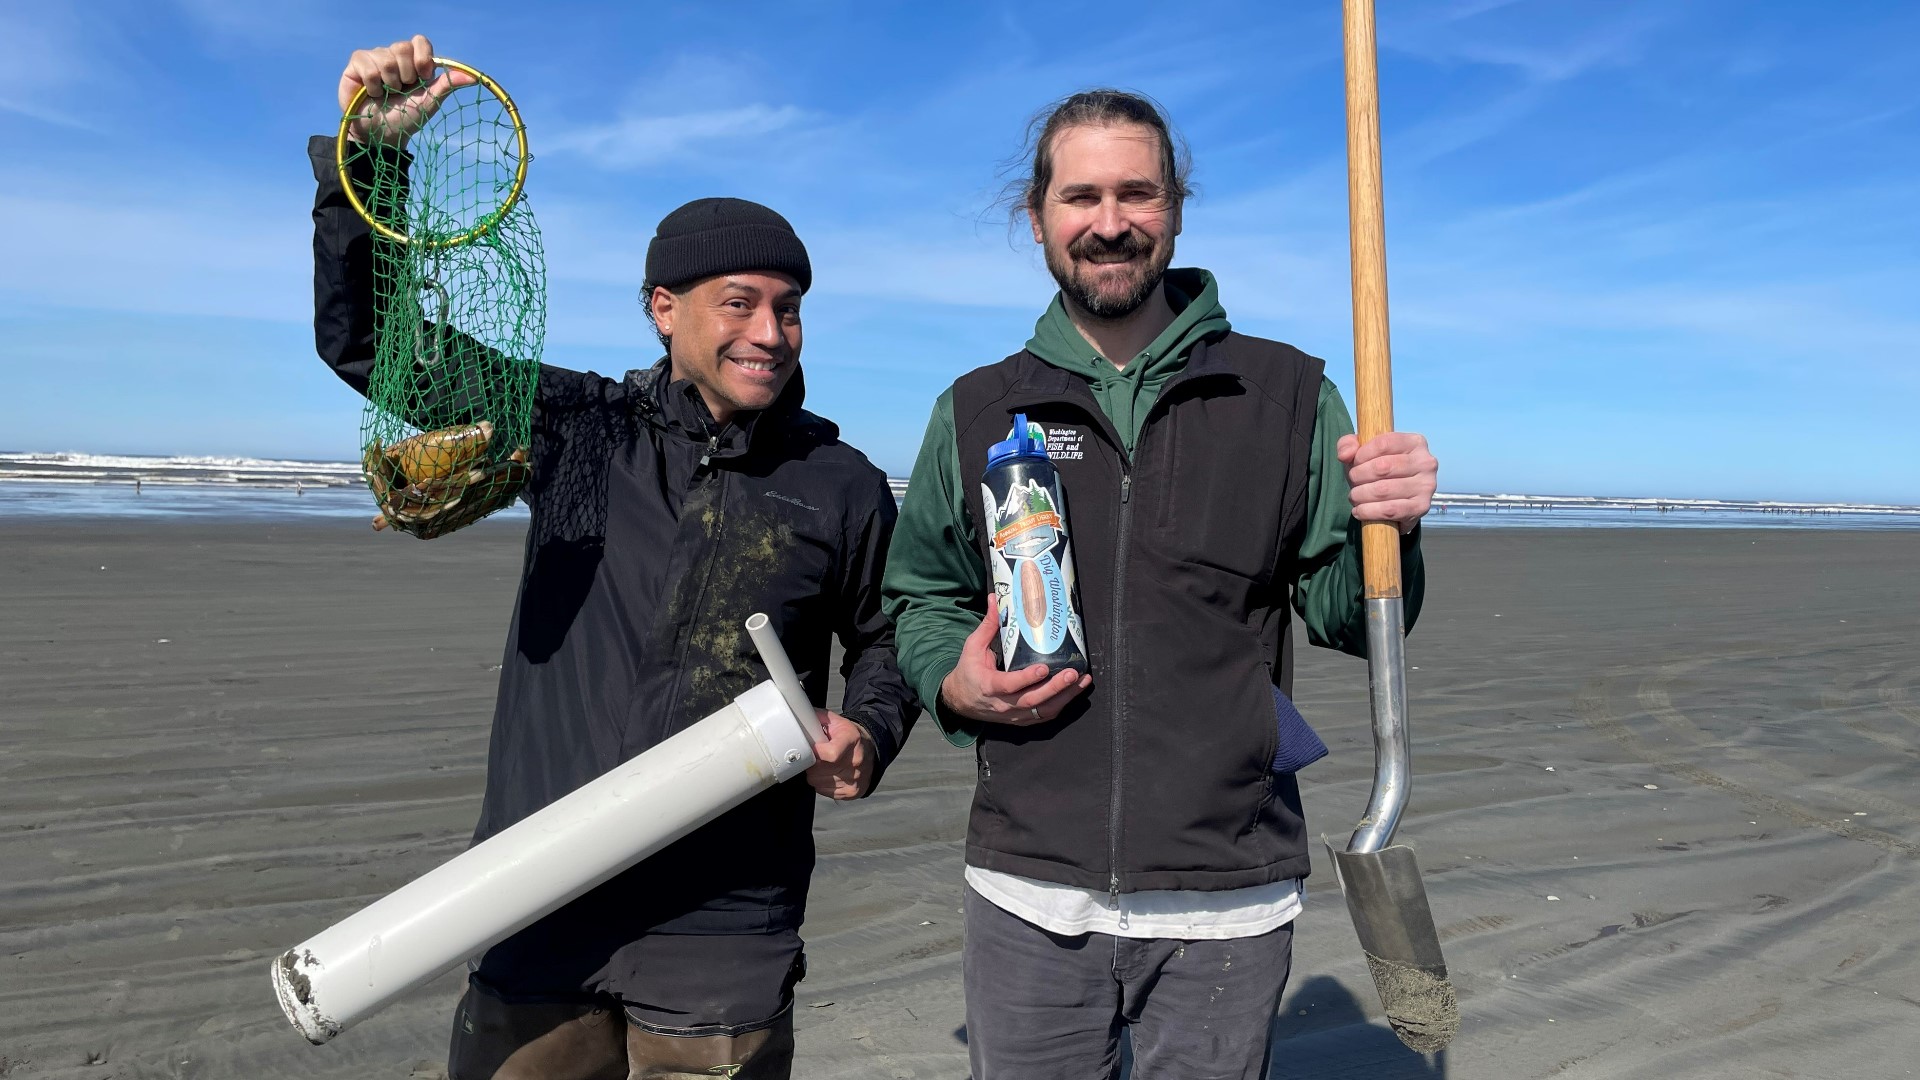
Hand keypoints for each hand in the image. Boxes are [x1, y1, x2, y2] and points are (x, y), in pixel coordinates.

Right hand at [337, 34, 474, 145]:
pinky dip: (373, 83)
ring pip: (385, 57)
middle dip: (406, 74)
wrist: (382, 136)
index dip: (422, 57)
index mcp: (414, 62)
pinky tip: (372, 93)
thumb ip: (448, 85)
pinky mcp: (356, 64)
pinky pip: (367, 63)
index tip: (422, 77)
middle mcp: (394, 56)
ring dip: (389, 82)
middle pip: (402, 47)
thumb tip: (474, 77)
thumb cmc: (407, 119)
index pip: (420, 41)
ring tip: (387, 94)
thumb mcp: (430, 102)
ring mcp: (374, 58)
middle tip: (402, 91)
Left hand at [805, 711, 875, 800]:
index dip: (815, 752)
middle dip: (812, 763)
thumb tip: (797, 719)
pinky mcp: (851, 792)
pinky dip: (822, 783)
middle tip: (816, 756)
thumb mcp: (835, 721)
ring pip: (818, 782)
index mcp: (852, 740)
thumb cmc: (849, 736)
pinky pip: (823, 791)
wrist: (869, 750)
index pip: (831, 754)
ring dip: (815, 774)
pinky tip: (828, 774)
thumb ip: (816, 719)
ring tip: (823, 764)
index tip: (811, 749)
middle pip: (819, 770)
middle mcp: (855, 761)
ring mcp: (854, 779)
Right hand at [939, 595, 1090, 725]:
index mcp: (988, 686)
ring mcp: (1014, 714)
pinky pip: (1045, 715)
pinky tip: (1075, 691)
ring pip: (1043, 711)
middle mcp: (1003, 704)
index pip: (1009, 685)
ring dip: (1065, 697)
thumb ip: (987, 625)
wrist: (962, 701)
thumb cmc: (969, 672)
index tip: (1043, 669)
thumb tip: (995, 599)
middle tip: (1073, 673)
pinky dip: (1062, 704)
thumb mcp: (973, 647)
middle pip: (1033, 700)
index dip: (1027, 679)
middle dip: (1056, 688)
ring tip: (1082, 681)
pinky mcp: (1023, 719)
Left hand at [1337, 431, 1437, 534]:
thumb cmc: (1378, 470)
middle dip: (1358, 476)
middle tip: (1353, 482)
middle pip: (1382, 467)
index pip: (1383, 443)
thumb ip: (1348, 444)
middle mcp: (1426, 462)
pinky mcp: (1421, 507)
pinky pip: (1390, 510)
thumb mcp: (1362, 452)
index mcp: (1415, 442)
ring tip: (1354, 496)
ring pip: (1383, 490)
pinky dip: (1368, 511)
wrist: (1397, 500)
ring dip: (1360, 495)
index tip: (1354, 463)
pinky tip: (1359, 510)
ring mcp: (1426, 486)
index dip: (1361, 455)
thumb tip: (1345, 455)